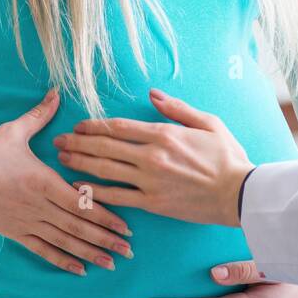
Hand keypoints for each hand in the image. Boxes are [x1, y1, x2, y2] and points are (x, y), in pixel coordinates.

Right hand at [0, 89, 135, 274]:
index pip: (81, 202)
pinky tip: (80, 270)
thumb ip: (40, 115)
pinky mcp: (15, 233)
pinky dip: (62, 260)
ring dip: (90, 253)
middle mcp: (39, 206)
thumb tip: (56, 92)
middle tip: (129, 251)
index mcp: (44, 182)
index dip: (106, 215)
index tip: (127, 226)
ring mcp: (27, 222)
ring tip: (111, 264)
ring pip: (64, 242)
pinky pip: (43, 250)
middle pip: (79, 227)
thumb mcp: (14, 132)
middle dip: (106, 239)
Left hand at [52, 89, 252, 226]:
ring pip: (105, 170)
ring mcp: (150, 181)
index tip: (78, 125)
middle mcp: (152, 156)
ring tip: (62, 158)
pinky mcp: (152, 203)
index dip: (94, 125)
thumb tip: (152, 94)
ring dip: (80, 163)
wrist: (238, 193)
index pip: (118, 127)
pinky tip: (79, 187)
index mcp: (164, 134)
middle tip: (58, 140)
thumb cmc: (227, 157)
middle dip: (78, 142)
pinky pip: (117, 196)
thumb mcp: (208, 123)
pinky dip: (95, 191)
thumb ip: (177, 108)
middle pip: (105, 146)